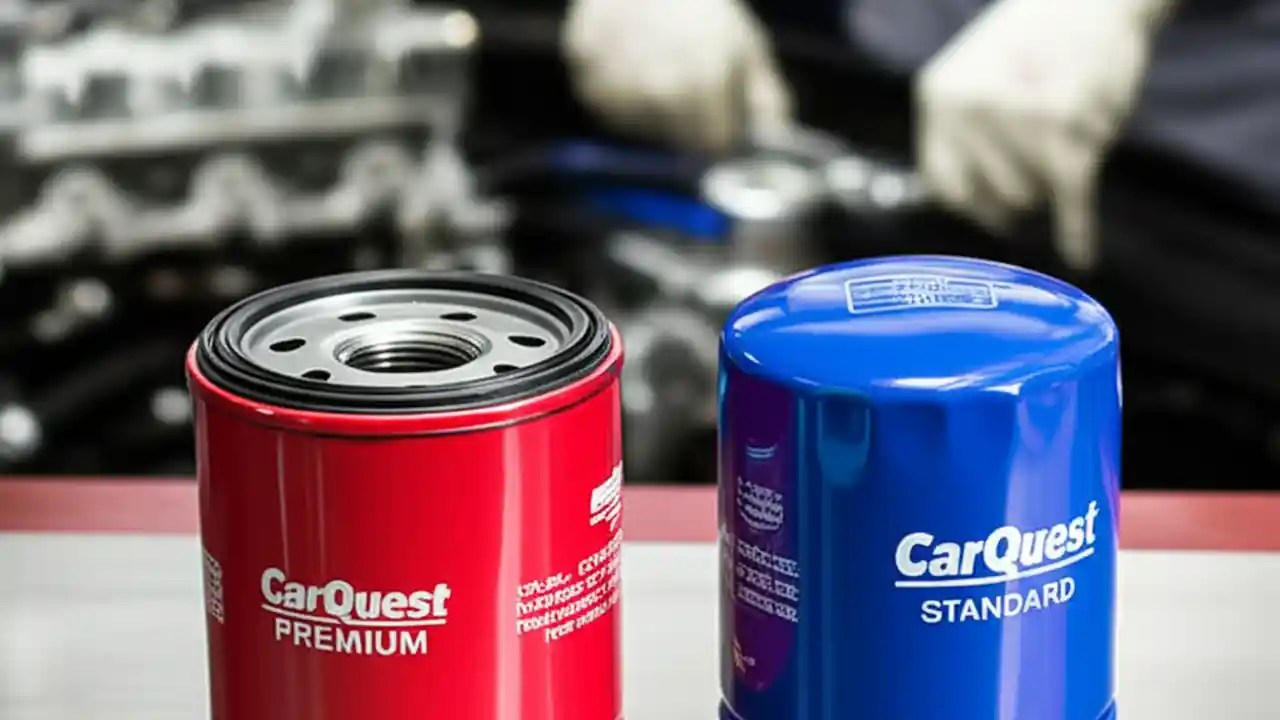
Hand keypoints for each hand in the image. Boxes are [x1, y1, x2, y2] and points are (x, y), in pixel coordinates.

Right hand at [563, 0, 791, 154]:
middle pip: (673, 142)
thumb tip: (774, 147)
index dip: (718, 137)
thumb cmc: (706, 8)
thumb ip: (767, 102)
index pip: (712, 147)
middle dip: (684, 126)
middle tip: (686, 86)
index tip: (718, 122)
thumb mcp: (748, 48)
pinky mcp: (584, 69)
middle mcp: (658, 89)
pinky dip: (612, 91)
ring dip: (646, 111)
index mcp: (705, 82)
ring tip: (655, 67)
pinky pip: (600, 102)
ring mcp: (616, 80)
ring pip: (634, 127)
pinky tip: (626, 60)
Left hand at [917, 0, 1173, 269]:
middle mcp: (968, 111)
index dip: (970, 206)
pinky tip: (1082, 256)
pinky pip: (1070, 202)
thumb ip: (960, 132)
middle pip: (992, 198)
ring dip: (1055, 177)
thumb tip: (962, 204)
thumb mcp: (973, 75)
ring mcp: (1013, 123)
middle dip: (1022, 189)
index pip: (943, 186)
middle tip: (1045, 158)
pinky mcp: (1063, 133)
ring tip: (1068, 130)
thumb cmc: (1034, 40)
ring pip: (1031, 196)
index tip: (990, 211)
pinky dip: (1077, 232)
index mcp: (938, 96)